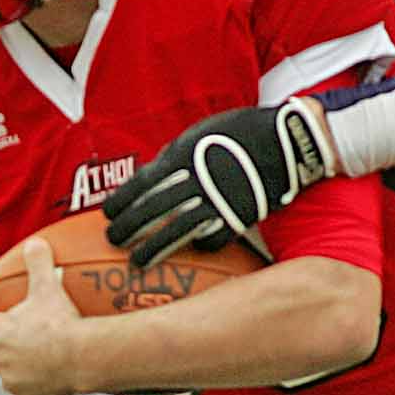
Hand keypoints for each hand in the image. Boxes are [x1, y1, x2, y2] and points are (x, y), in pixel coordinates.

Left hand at [0, 237, 87, 394]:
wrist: (84, 359)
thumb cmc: (62, 325)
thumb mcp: (48, 288)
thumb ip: (37, 262)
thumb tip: (35, 243)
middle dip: (8, 338)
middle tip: (28, 329)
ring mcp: (12, 381)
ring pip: (12, 369)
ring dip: (23, 361)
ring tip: (44, 351)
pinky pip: (28, 389)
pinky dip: (37, 382)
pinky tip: (53, 371)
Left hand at [103, 99, 336, 268]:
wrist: (286, 141)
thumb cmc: (238, 132)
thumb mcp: (198, 134)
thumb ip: (172, 156)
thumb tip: (149, 175)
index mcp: (181, 157)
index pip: (139, 185)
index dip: (120, 203)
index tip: (107, 215)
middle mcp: (194, 181)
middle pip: (151, 212)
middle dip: (128, 229)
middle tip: (114, 241)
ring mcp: (217, 202)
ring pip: (177, 232)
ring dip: (154, 249)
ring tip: (138, 261)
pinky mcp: (239, 217)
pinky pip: (213, 240)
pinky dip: (198, 247)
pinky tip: (189, 251)